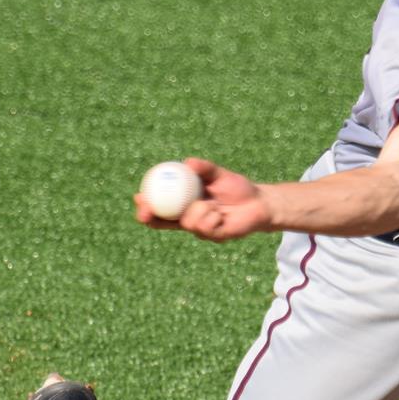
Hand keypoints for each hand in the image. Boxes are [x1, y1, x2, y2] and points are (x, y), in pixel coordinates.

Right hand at [133, 157, 271, 241]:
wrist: (259, 202)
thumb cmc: (236, 187)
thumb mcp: (218, 174)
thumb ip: (204, 168)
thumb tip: (187, 162)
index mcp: (183, 204)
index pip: (158, 207)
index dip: (145, 205)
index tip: (139, 197)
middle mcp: (188, 218)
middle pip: (161, 222)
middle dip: (149, 217)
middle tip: (146, 210)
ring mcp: (200, 230)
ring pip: (187, 222)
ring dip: (197, 210)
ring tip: (212, 204)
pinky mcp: (214, 237)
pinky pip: (205, 228)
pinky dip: (212, 217)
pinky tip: (222, 215)